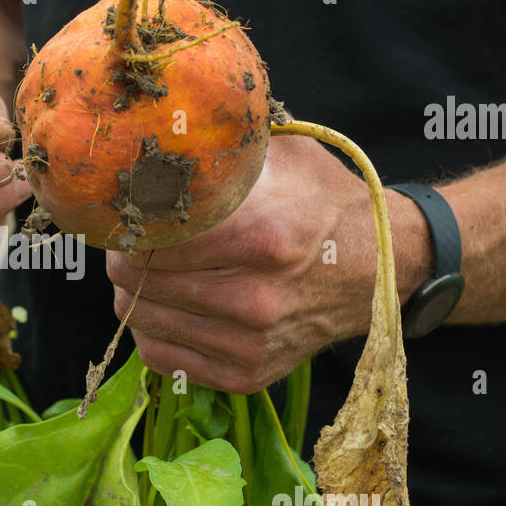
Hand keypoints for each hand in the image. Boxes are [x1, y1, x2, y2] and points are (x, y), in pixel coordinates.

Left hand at [106, 132, 429, 392]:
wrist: (379, 269)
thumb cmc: (323, 204)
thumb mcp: (284, 156)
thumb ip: (224, 147)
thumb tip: (160, 129)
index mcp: (261, 238)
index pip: (152, 239)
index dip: (130, 223)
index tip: (129, 213)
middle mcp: (254, 299)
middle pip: (136, 281)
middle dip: (125, 256)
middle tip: (132, 241)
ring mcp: (249, 344)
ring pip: (141, 319)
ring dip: (134, 293)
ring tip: (150, 271)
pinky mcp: (246, 375)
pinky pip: (159, 357)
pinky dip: (153, 329)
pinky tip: (169, 306)